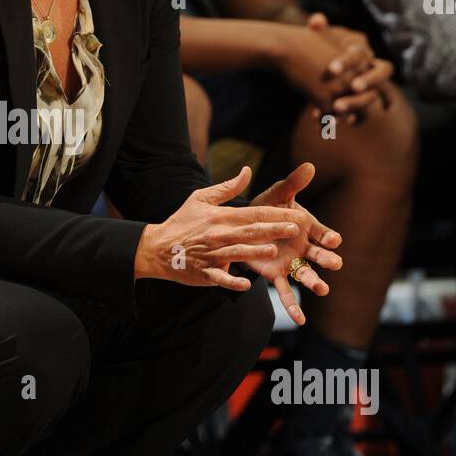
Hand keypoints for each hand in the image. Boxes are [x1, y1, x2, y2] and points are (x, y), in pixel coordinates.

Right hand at [134, 166, 308, 292]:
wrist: (158, 248)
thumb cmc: (182, 222)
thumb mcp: (200, 198)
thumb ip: (227, 188)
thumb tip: (247, 172)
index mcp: (219, 216)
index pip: (252, 213)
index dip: (276, 214)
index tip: (297, 214)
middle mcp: (217, 235)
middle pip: (249, 232)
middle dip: (273, 230)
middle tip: (295, 229)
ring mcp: (211, 255)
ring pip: (236, 253)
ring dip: (254, 252)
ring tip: (273, 251)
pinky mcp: (205, 273)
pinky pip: (220, 278)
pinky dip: (232, 281)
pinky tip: (246, 284)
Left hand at [248, 160, 342, 324]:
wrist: (245, 224)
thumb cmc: (266, 207)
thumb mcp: (278, 194)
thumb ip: (293, 183)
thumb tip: (310, 165)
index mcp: (307, 227)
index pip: (322, 232)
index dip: (328, 236)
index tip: (333, 239)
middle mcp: (304, 247)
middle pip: (319, 255)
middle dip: (327, 259)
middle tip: (335, 263)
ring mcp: (292, 262)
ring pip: (306, 274)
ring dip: (315, 281)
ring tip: (322, 289)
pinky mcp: (278, 274)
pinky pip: (286, 293)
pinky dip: (293, 306)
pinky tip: (300, 320)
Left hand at [306, 13, 392, 120]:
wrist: (319, 65)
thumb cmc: (321, 48)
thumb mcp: (320, 39)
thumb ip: (320, 30)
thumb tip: (316, 20)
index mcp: (361, 48)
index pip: (360, 52)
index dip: (347, 61)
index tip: (330, 71)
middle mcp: (373, 65)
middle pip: (383, 71)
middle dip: (369, 80)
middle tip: (352, 88)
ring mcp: (372, 84)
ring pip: (378, 93)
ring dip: (358, 102)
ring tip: (338, 109)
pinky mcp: (365, 100)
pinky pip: (368, 111)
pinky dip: (357, 117)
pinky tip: (346, 122)